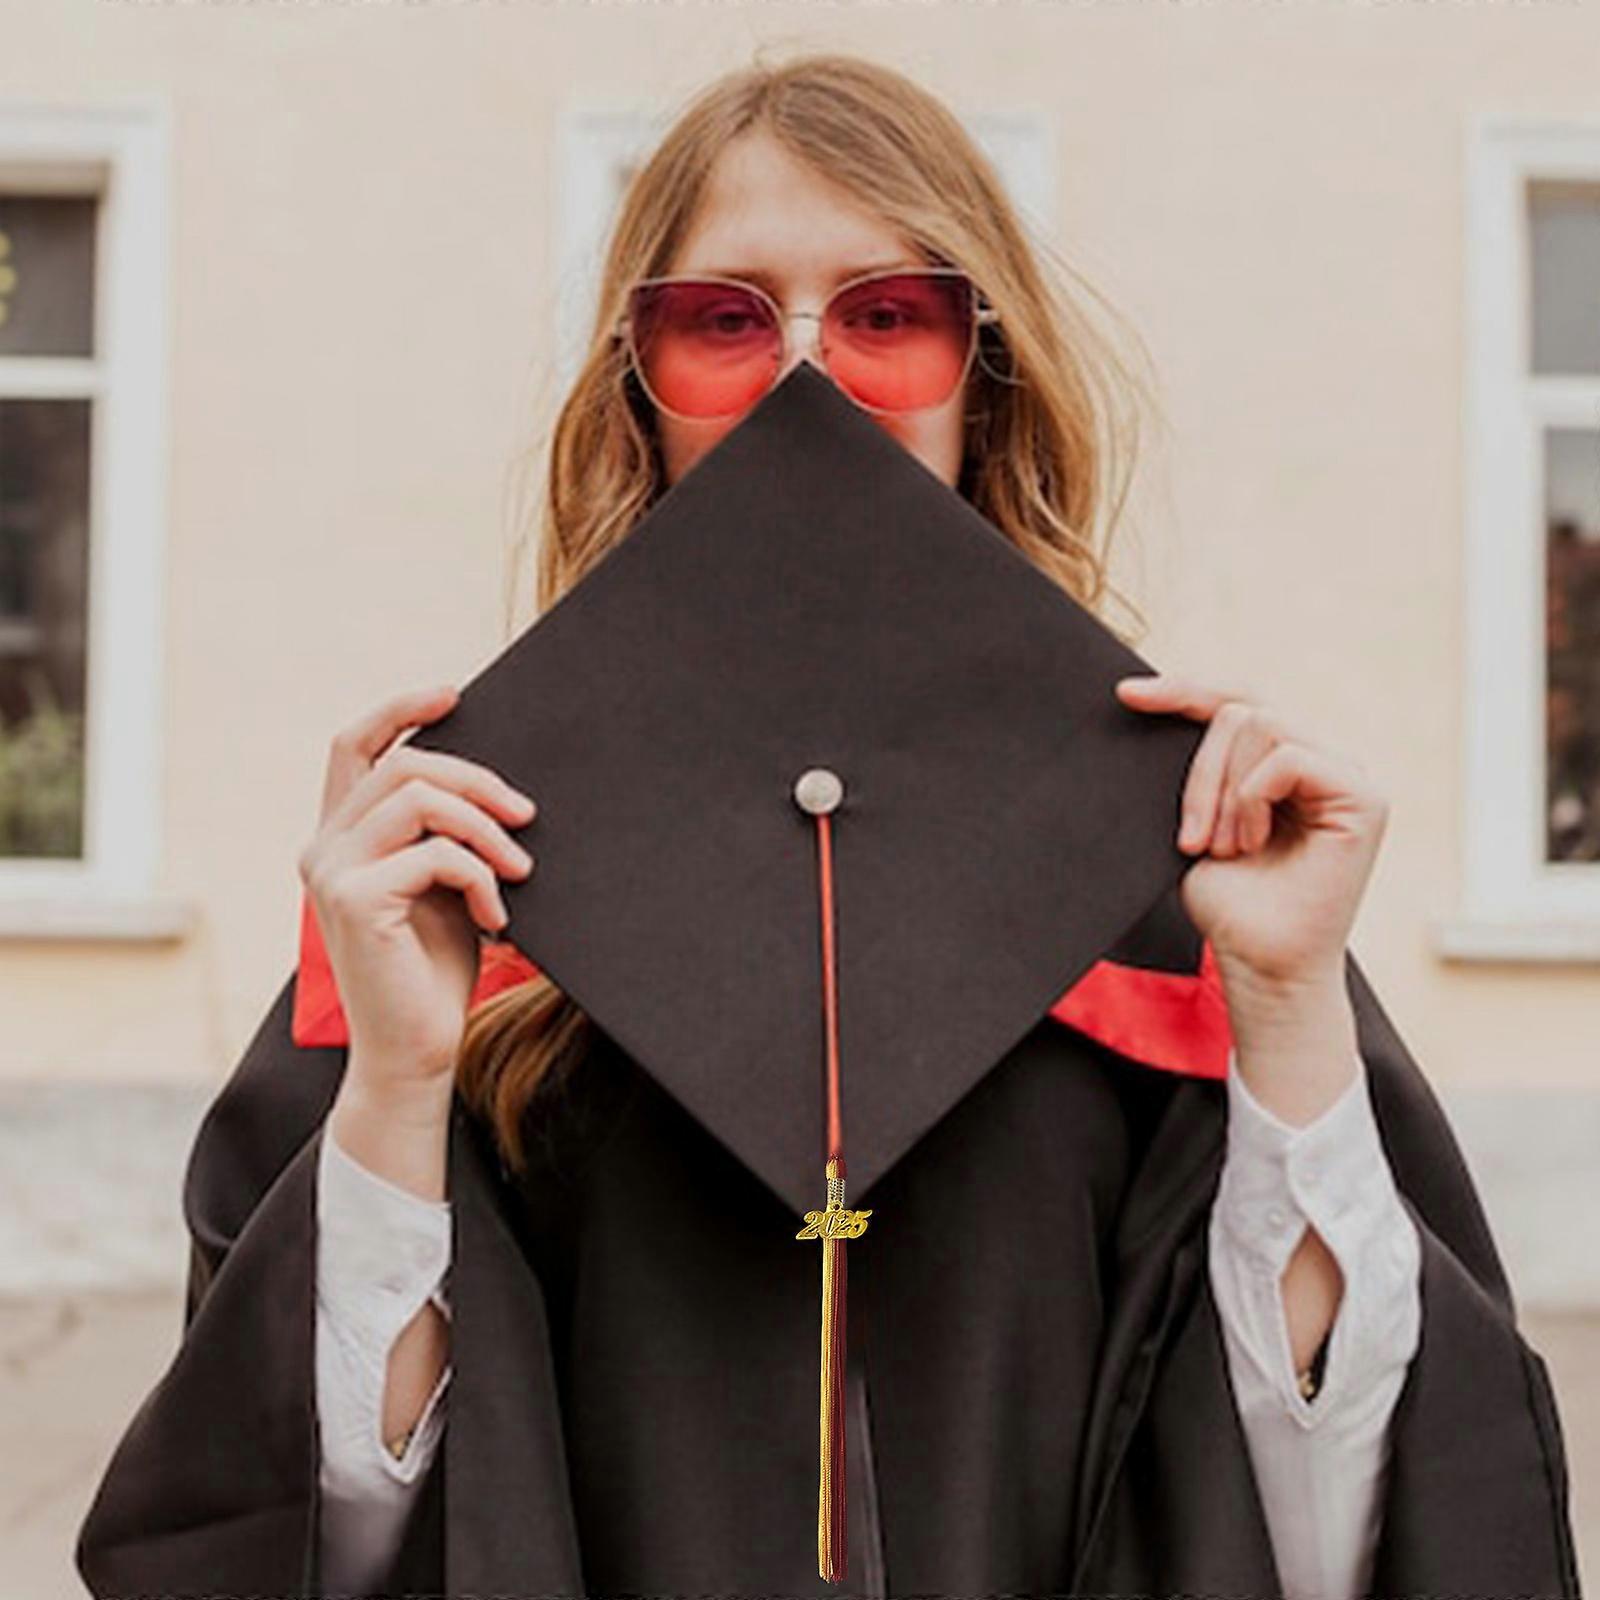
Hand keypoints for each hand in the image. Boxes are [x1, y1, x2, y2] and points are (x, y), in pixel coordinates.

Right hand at [297, 683, 538, 1102]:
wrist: (417, 1052)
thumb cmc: (436, 971)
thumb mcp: (444, 885)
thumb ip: (446, 833)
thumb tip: (496, 784)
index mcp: (341, 836)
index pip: (354, 745)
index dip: (400, 709)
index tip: (455, 695)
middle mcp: (324, 846)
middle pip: (403, 764)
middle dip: (477, 779)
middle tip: (526, 815)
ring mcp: (331, 871)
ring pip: (419, 797)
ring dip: (485, 828)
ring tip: (520, 868)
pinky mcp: (353, 899)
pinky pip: (435, 854)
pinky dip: (480, 877)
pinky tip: (497, 916)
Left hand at [1114, 673, 1388, 993]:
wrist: (1258, 965)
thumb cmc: (1228, 904)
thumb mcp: (1197, 820)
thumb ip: (1200, 766)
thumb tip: (1155, 702)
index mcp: (1283, 762)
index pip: (1237, 701)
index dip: (1183, 690)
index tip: (1126, 696)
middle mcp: (1321, 760)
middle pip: (1242, 708)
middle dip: (1200, 772)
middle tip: (1191, 838)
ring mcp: (1346, 774)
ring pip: (1260, 724)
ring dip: (1221, 791)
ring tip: (1222, 848)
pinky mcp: (1363, 796)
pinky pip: (1287, 757)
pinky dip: (1251, 798)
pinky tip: (1249, 843)